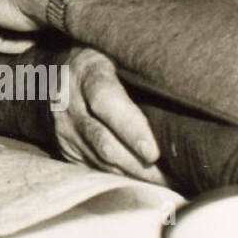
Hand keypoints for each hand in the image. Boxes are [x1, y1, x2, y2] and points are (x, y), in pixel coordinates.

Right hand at [50, 47, 167, 184]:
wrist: (47, 75)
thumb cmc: (99, 62)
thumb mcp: (114, 52)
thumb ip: (140, 67)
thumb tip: (190, 87)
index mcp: (86, 73)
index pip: (106, 102)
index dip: (131, 129)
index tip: (154, 152)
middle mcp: (69, 104)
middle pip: (104, 143)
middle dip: (141, 166)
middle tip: (176, 179)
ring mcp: (65, 131)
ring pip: (101, 162)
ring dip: (135, 177)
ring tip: (169, 185)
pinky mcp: (66, 150)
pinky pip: (95, 170)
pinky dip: (121, 180)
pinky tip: (146, 184)